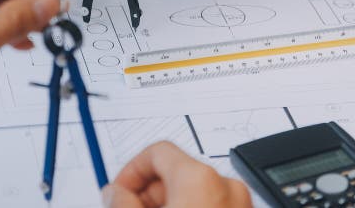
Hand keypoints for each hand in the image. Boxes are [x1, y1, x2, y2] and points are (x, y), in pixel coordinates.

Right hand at [102, 141, 251, 207]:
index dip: (131, 170)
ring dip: (167, 204)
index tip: (118, 192)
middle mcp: (226, 186)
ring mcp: (240, 204)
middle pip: (176, 172)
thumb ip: (122, 202)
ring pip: (194, 192)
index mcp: (200, 178)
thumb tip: (113, 193)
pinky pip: (211, 205)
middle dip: (148, 193)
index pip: (158, 152)